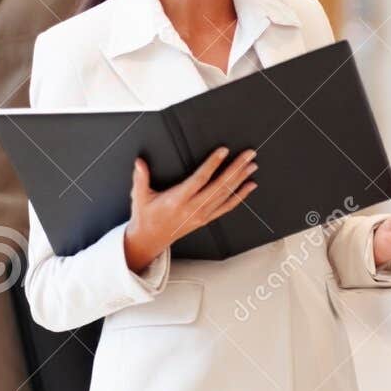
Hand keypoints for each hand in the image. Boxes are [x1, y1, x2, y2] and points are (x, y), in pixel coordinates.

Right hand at [122, 148, 257, 272]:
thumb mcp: (139, 197)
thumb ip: (140, 178)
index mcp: (176, 200)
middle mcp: (192, 208)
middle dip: (236, 168)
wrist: (150, 240)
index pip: (199, 179)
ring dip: (240, 179)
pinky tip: (249, 186)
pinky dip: (240, 196)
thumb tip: (140, 162)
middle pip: (219, 186)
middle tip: (248, 155)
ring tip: (252, 165)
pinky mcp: (206, 219)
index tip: (223, 151)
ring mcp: (201, 215)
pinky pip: (227, 207)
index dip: (212, 164)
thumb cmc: (146, 216)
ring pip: (225, 196)